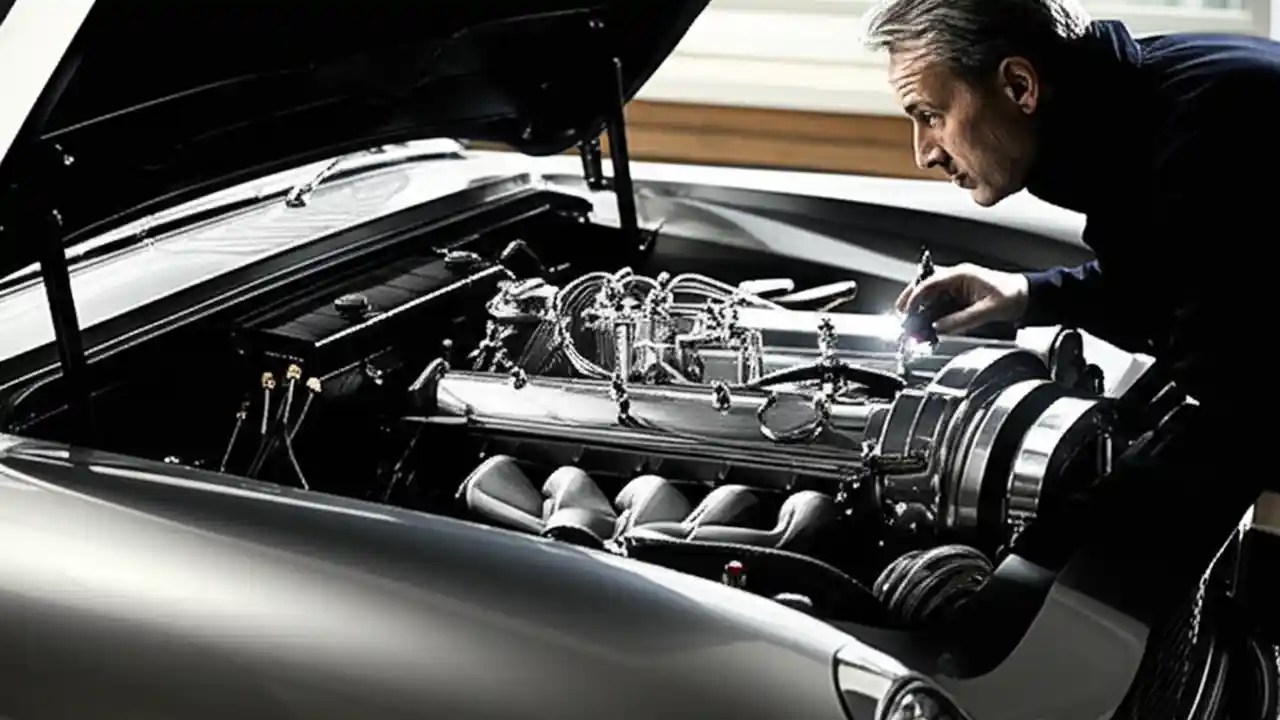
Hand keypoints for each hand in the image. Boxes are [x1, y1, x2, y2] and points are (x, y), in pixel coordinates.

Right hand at [894, 263, 1029, 333]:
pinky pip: (940, 306)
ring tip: (914, 326)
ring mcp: (957, 288)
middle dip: (911, 303)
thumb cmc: (1012, 296)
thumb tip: (938, 328)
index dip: (914, 298)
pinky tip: (929, 326)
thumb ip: (961, 320)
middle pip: (925, 289)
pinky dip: (932, 316)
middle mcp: (955, 279)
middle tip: (901, 316)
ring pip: (931, 298)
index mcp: (960, 274)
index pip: (929, 283)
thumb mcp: (986, 310)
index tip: (906, 311)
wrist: (1027, 298)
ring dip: (922, 312)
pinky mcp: (960, 298)